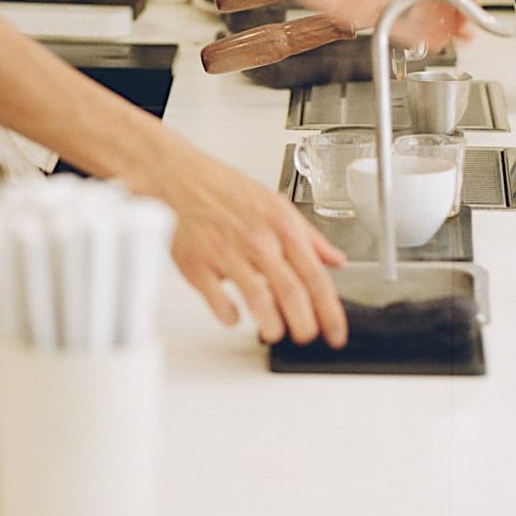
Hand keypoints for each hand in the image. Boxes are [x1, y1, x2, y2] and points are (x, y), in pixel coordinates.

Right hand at [147, 140, 347, 346]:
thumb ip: (310, 236)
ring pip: (259, 301)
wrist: (179, 177)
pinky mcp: (198, 266)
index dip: (331, 313)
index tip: (336, 334)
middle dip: (305, 326)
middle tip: (306, 337)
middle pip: (292, 293)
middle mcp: (258, 239)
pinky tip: (234, 316)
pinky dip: (230, 317)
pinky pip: (219, 303)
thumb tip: (336, 260)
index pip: (316, 277)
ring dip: (272, 326)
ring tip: (274, 331)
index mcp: (282, 225)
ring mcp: (227, 253)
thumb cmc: (226, 190)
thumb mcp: (277, 204)